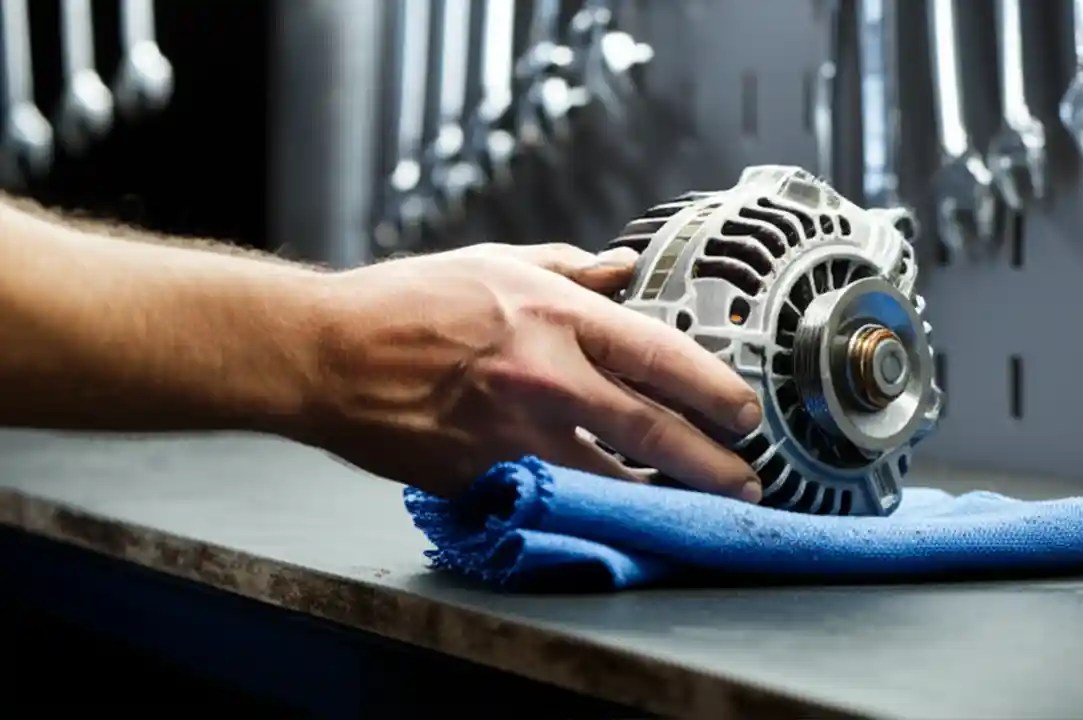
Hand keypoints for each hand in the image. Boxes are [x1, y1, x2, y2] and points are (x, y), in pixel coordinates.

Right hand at [305, 242, 763, 501]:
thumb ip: (567, 269)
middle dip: (712, 462)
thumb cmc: (404, 303)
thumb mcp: (492, 264)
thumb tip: (622, 271)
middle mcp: (545, 377)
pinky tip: (610, 510)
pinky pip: (551, 495)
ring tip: (690, 503)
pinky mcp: (483, 475)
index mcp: (553, 316)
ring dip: (659, 493)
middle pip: (652, 430)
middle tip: (746, 478)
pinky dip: (586, 503)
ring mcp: (514, 434)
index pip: (660, 357)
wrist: (327, 353)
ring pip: (611, 477)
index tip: (743, 412)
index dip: (713, 389)